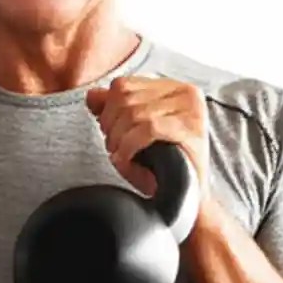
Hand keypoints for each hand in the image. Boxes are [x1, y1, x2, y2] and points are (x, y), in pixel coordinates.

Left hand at [86, 76, 208, 197]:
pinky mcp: (191, 128)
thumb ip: (114, 111)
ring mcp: (191, 109)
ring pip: (135, 113)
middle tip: (115, 148)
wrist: (187, 196)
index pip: (124, 85)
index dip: (107, 110)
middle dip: (111, 126)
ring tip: (121, 156)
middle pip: (126, 98)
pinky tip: (127, 160)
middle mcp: (185, 92)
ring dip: (119, 139)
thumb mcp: (133, 133)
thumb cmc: (162, 165)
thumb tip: (91, 95)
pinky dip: (130, 145)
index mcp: (172, 88)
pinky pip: (148, 129)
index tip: (109, 133)